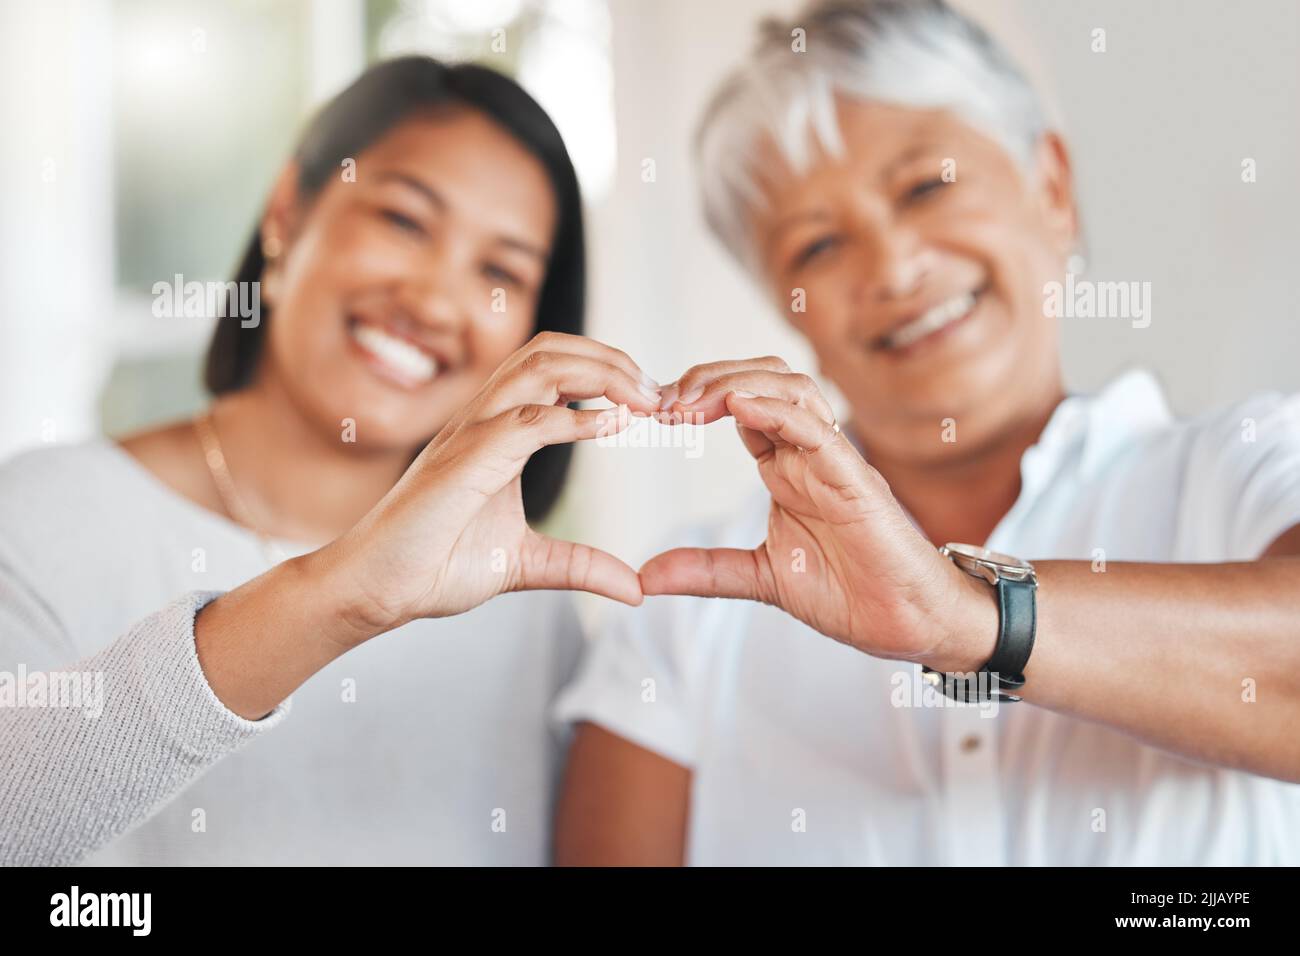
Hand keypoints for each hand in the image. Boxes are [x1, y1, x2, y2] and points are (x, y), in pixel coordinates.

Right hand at [319, 332, 661, 643]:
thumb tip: (636, 588)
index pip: (555, 370)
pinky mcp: (465, 460)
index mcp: (497, 432)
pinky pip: (527, 421)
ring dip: (601, 374)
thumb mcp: (528, 564)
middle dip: (611, 360)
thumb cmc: (435, 566)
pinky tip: (613, 426)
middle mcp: (483, 420)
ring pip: (539, 367)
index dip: (607, 374)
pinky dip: (576, 418)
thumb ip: (581, 566)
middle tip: (658, 392)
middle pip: (551, 351)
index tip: (653, 402)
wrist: (377, 590)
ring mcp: (471, 434)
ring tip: (644, 399)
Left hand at [642, 356, 996, 669]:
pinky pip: (817, 429)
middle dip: (710, 378)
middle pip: (762, 381)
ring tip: (692, 398)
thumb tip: (646, 576)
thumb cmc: (849, 593)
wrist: (905, 624)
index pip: (739, 406)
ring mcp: (833, 461)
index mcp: (786, 468)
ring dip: (736, 383)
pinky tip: (738, 406)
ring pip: (790, 388)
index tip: (654, 413)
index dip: (696, 400)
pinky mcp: (855, 479)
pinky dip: (777, 410)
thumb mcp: (758, 578)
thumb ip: (706, 570)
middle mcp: (808, 453)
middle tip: (664, 399)